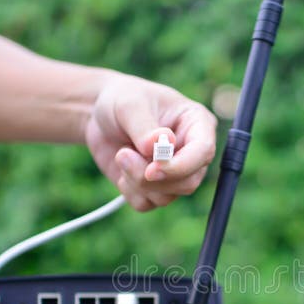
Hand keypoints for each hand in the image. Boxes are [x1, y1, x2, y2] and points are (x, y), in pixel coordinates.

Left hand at [85, 74, 217, 211]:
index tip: (151, 169)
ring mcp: (175, 172)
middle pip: (188, 182)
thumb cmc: (122, 100)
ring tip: (121, 155)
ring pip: (167, 196)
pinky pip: (147, 203)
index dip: (181, 165)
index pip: (203, 152)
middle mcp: (192, 152)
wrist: (100, 116)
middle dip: (154, 178)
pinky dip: (130, 191)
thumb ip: (145, 127)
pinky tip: (122, 168)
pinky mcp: (156, 187)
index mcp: (197, 124)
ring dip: (137, 182)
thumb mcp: (129, 104)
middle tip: (123, 155)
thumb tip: (160, 146)